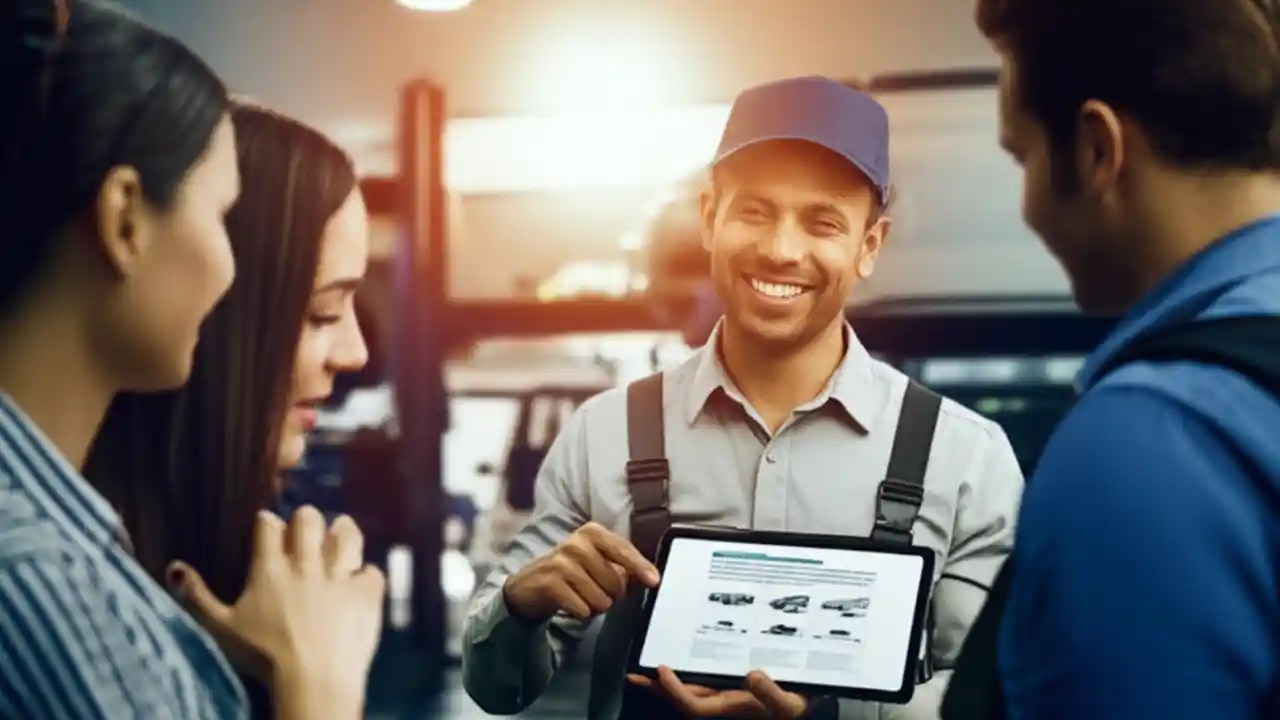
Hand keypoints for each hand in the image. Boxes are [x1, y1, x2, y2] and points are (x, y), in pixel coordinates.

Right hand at [168, 508, 384, 713]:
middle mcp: (307, 563)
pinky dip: (366, 576)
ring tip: (338, 539)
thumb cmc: (262, 658)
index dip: (268, 524)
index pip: (268, 523)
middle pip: (309, 517)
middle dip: (306, 520)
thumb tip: (175, 567)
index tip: (269, 530)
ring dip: (342, 533)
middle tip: (304, 534)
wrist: (313, 682)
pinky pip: (373, 571)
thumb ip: (197, 597)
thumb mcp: (221, 629)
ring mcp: (341, 575)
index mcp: (269, 568)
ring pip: (347, 533)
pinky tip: (359, 585)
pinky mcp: (368, 593)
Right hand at [503, 521, 659, 620]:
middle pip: (615, 581)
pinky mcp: (550, 583)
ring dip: (594, 605)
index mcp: (592, 533)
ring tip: (580, 595)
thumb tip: (650, 577)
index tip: (654, 581)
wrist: (528, 586)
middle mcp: (576, 543)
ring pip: (600, 599)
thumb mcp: (596, 561)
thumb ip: (623, 566)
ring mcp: (561, 562)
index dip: (640, 567)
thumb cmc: (570, 573)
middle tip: (594, 589)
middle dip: (610, 594)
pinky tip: (569, 602)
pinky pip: (583, 608)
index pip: (623, 550)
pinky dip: (580, 611)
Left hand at [626, 666, 808, 718]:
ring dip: (666, 682)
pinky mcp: (728, 686)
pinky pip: (700, 681)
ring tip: (644, 668)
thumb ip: (772, 693)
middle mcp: (722, 702)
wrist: (806, 710)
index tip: (662, 670)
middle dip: (658, 688)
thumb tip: (753, 674)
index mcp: (731, 706)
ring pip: (689, 689)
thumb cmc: (796, 708)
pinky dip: (685, 672)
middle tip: (634, 674)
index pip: (693, 705)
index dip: (675, 690)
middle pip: (682, 699)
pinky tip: (676, 661)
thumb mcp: (789, 704)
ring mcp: (723, 695)